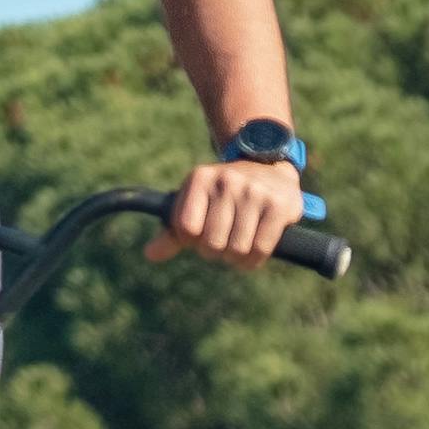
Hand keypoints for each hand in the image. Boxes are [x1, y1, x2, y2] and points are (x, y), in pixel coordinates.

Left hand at [145, 156, 306, 267]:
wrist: (270, 169)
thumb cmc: (225, 196)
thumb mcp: (196, 204)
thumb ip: (173, 231)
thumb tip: (150, 254)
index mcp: (200, 178)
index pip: (185, 228)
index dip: (192, 241)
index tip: (201, 234)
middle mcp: (227, 180)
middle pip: (211, 244)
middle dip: (216, 252)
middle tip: (223, 241)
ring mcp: (254, 192)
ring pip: (236, 249)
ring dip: (236, 258)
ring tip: (239, 245)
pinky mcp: (278, 206)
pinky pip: (260, 249)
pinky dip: (254, 260)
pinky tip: (254, 252)